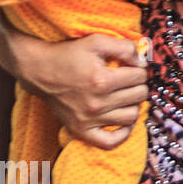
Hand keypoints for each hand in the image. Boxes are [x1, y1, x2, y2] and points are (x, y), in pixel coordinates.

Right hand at [13, 32, 146, 148]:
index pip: (140, 77)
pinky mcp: (80, 130)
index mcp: (101, 80)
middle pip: (139, 96)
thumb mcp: (97, 41)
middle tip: (129, 80)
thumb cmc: (69, 55)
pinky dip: (122, 133)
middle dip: (138, 85)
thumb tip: (143, 62)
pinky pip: (110, 142)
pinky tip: (122, 119)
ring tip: (124, 96)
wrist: (39, 71)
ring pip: (131, 116)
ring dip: (133, 104)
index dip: (139, 69)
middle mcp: (96, 103)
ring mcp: (88, 119)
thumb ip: (124, 48)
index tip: (131, 67)